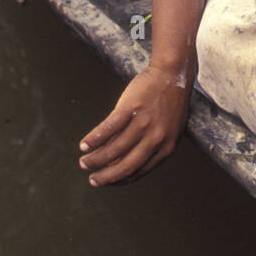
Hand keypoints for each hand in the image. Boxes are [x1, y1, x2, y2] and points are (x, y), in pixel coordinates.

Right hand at [78, 65, 191, 185]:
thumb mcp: (168, 130)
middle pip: (126, 165)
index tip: (108, 182)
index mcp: (166, 147)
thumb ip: (152, 147)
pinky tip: (84, 145)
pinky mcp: (130, 108)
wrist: (171, 73)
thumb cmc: (169, 103)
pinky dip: (94, 139)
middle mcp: (155, 138)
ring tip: (84, 163)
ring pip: (114, 149)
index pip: (140, 171)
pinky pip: (108, 128)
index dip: (121, 179)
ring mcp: (143, 123)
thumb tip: (124, 162)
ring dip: (96, 159)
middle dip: (106, 177)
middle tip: (93, 181)